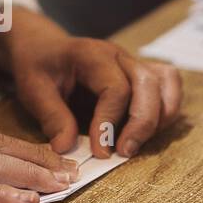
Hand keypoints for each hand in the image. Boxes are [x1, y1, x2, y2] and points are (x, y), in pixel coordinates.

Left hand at [0, 7, 181, 158]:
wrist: (44, 49)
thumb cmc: (38, 67)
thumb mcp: (33, 89)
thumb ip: (52, 117)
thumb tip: (66, 148)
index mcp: (92, 55)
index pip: (115, 88)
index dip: (110, 123)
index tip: (100, 152)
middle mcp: (119, 56)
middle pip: (148, 84)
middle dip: (142, 123)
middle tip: (124, 153)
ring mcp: (134, 63)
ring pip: (167, 84)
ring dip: (159, 117)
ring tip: (136, 143)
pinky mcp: (141, 75)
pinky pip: (169, 86)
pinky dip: (166, 110)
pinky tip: (146, 132)